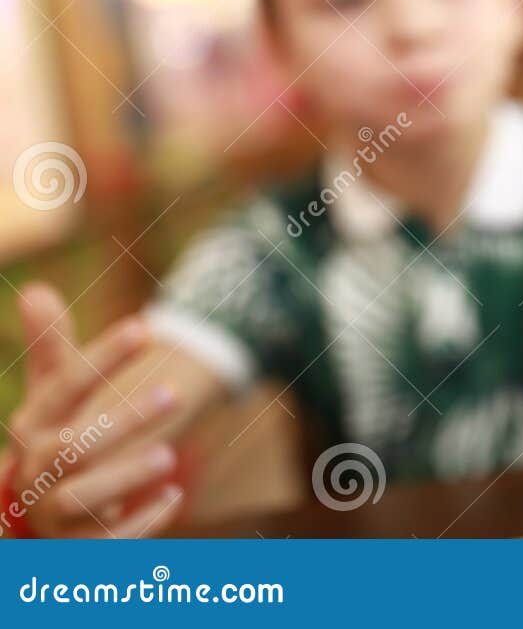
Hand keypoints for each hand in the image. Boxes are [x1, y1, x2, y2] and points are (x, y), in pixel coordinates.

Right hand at [5, 284, 184, 537]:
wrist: (32, 524)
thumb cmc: (51, 446)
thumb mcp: (52, 402)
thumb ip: (52, 351)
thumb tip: (36, 289)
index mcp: (32, 428)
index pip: (61, 389)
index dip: (101, 358)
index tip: (144, 327)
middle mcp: (35, 471)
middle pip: (70, 446)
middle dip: (120, 420)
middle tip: (172, 392)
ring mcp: (52, 514)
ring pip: (80, 497)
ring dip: (125, 475)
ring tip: (169, 454)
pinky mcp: (76, 550)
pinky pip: (104, 543)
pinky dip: (140, 521)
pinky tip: (173, 498)